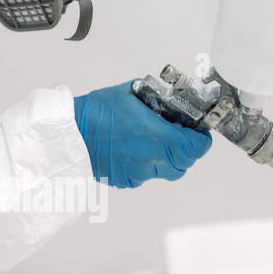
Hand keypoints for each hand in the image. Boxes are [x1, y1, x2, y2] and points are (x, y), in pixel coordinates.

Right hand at [73, 82, 212, 188]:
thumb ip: (158, 98)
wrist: (70, 134)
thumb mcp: (133, 93)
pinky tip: (136, 149)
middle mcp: (151, 159)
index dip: (202, 140)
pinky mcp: (126, 180)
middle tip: (182, 136)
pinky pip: (147, 175)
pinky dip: (149, 164)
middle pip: (185, 163)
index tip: (200, 132)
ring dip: (170, 159)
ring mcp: (139, 173)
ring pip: (167, 171)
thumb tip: (172, 98)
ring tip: (158, 142)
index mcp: (157, 136)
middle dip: (188, 150)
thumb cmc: (97, 112)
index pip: (196, 147)